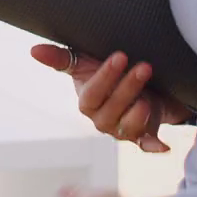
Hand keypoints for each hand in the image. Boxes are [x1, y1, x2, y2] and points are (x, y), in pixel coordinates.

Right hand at [31, 44, 188, 152]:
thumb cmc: (110, 73)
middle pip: (111, 109)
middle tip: (144, 67)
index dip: (105, 77)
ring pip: (127, 127)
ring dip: (138, 113)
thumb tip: (33, 51)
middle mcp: (102, 119)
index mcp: (87, 102)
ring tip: (148, 97)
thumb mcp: (86, 62)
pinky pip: (146, 144)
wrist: (140, 86)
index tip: (120, 56)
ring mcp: (122, 130)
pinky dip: (153, 146)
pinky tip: (163, 146)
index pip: (92, 93)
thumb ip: (61, 59)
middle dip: (128, 87)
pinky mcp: (143, 136)